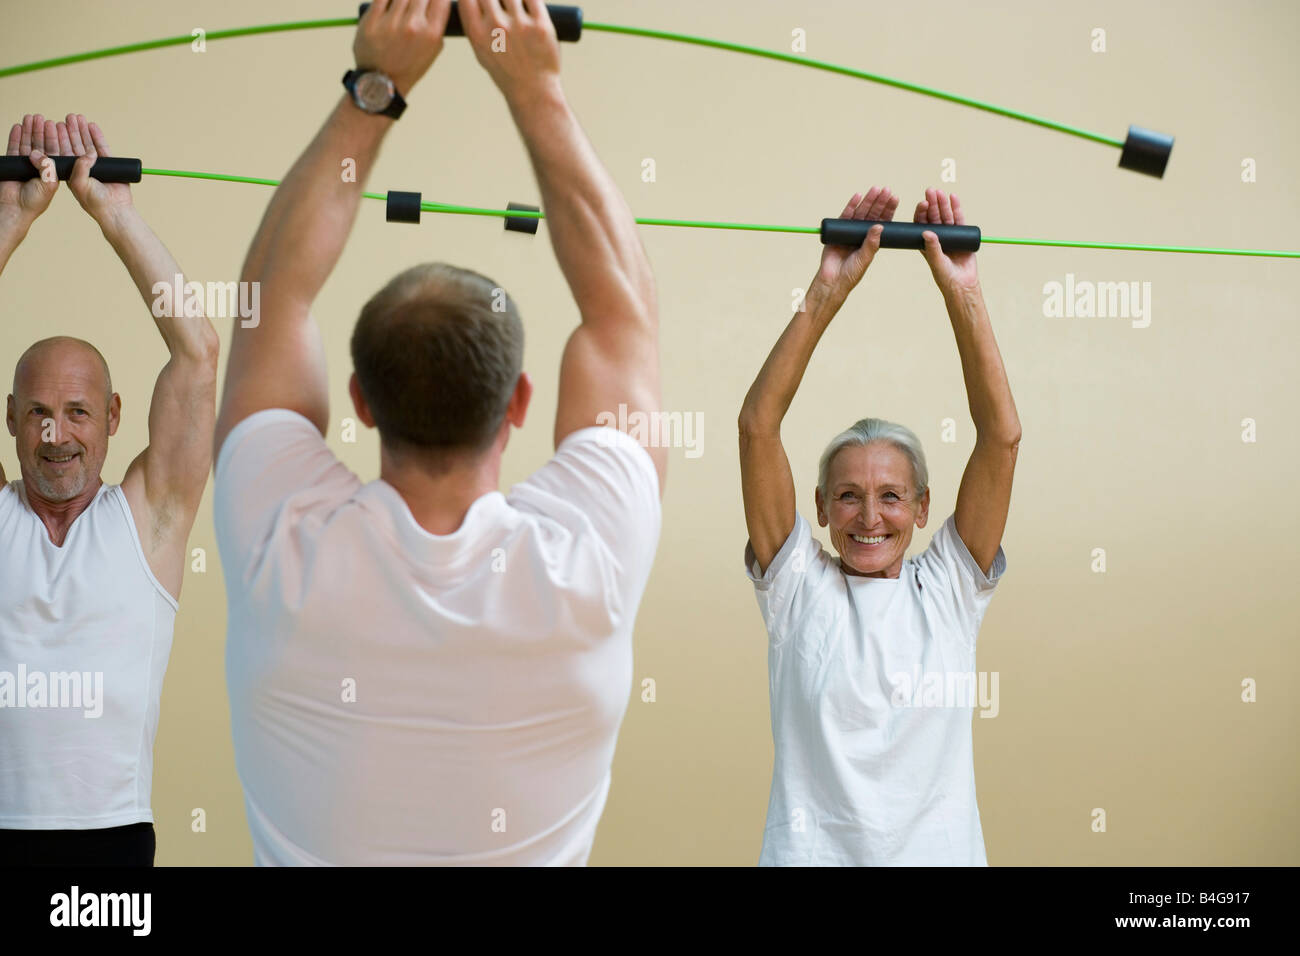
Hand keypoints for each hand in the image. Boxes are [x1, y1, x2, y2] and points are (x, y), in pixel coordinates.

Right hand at [1, 115, 59, 223]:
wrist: (14, 208)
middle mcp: (42, 167)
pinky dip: (15, 137)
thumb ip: (47, 167)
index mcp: (54, 172)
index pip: (56, 151)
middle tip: (43, 117)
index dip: (56, 138)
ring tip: (31, 117)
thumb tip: (36, 152)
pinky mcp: (14, 163)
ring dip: (30, 130)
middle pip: (42, 144)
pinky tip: (18, 126)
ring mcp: (27, 164)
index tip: (57, 124)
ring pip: (29, 143)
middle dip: (43, 131)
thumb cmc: (34, 201)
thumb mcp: (48, 184)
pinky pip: (14, 147)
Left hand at [61, 114, 132, 224]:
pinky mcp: (109, 165)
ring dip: (82, 131)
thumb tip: (85, 154)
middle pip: (73, 145)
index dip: (58, 138)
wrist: (115, 210)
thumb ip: (78, 168)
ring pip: (87, 144)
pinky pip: (102, 147)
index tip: (54, 125)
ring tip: (78, 118)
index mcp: (70, 173)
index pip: (62, 152)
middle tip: (68, 117)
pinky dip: (97, 137)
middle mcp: (81, 168)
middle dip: (70, 131)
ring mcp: (95, 165)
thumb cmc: (95, 202)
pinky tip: (92, 126)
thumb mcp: (78, 184)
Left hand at [354, 0, 452, 94]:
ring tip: (402, 9)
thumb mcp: (433, 50)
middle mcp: (413, 26)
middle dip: (420, 0)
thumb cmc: (409, 65)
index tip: (432, 1)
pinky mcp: (371, 21)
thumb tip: (437, 1)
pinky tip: (389, 4)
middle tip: (415, 7)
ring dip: (404, 0)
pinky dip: (387, 0)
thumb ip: (437, 25)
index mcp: (431, 34)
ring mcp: (391, 23)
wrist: (382, 82)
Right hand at [461, 0, 561, 103]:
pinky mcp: (541, 25)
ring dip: (514, 1)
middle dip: (494, 0)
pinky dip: (529, 0)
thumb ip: (475, 24)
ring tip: (517, 14)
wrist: (532, 90)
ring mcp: (519, 25)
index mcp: (477, 33)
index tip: (482, 3)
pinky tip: (528, 7)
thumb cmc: (506, 70)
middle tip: (502, 9)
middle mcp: (496, 26)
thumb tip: (473, 1)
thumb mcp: (481, 51)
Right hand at [813, 186, 898, 302]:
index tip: (894, 198)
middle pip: (872, 214)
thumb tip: (879, 226)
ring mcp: (850, 231)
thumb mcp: (865, 258)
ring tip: (876, 189)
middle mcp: (862, 233)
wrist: (833, 280)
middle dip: (880, 202)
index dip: (888, 210)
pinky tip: (858, 196)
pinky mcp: (837, 230)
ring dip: (868, 201)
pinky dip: (851, 206)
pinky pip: (845, 216)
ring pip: (861, 212)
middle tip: (887, 190)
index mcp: (872, 240)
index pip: (882, 221)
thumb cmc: (851, 273)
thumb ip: (872, 243)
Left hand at [915, 187, 978, 294]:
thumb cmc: (945, 276)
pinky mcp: (962, 234)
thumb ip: (932, 248)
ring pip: (945, 216)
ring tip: (941, 192)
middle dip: (932, 204)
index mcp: (925, 242)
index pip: (921, 224)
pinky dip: (957, 209)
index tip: (922, 204)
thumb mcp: (936, 262)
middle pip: (933, 217)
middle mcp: (936, 236)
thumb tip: (926, 232)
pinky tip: (954, 198)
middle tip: (930, 191)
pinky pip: (959, 219)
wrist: (963, 284)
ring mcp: (949, 234)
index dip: (921, 213)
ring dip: (943, 204)